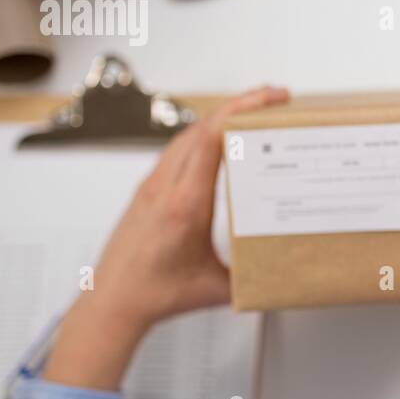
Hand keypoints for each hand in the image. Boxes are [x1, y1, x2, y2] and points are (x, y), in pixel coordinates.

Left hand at [42, 86, 288, 390]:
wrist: (112, 300)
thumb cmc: (156, 294)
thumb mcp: (219, 288)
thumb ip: (254, 273)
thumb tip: (288, 263)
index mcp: (186, 206)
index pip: (213, 140)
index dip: (244, 111)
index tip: (271, 101)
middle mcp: (166, 187)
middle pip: (204, 127)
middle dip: (243, 104)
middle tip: (276, 98)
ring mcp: (153, 184)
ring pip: (189, 134)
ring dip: (222, 117)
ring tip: (253, 112)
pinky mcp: (147, 188)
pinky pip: (178, 149)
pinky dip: (203, 134)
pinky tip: (219, 139)